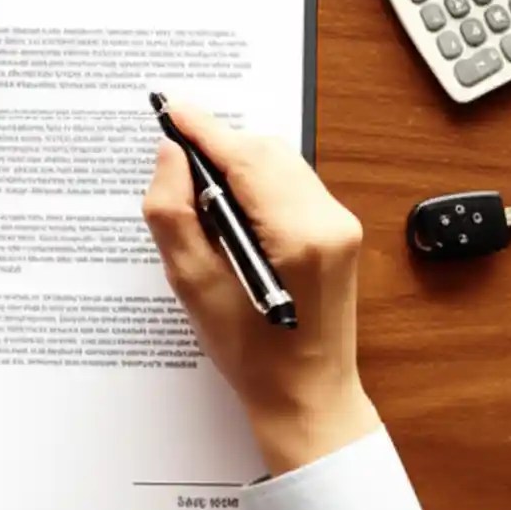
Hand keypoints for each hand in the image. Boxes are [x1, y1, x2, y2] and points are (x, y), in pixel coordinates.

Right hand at [142, 102, 380, 474]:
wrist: (307, 398)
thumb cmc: (253, 357)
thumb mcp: (195, 288)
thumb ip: (174, 216)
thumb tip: (169, 159)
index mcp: (298, 236)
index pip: (245, 158)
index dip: (204, 130)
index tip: (171, 111)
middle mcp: (329, 221)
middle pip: (266, 152)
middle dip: (218, 146)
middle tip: (174, 161)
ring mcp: (340, 225)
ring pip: (280, 163)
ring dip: (237, 164)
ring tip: (197, 191)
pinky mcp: (339, 232)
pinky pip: (292, 184)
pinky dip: (256, 182)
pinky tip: (229, 210)